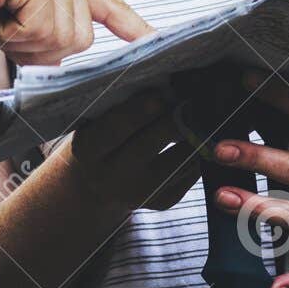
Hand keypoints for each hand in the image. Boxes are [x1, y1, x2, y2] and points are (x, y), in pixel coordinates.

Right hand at [0, 0, 152, 64]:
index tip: (154, 41)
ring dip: (21, 42)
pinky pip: (39, 31)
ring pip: (62, 39)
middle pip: (79, 38)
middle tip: (1, 24)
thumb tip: (62, 56)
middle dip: (39, 48)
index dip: (131, 24)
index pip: (104, 0)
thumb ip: (38, 27)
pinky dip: (10, 34)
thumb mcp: (6, 11)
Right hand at [66, 90, 199, 211]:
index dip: (138, 110)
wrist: (98, 185)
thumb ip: (118, 109)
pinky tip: (199, 136)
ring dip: (193, 134)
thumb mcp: (94, 124)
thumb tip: (161, 87)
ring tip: (200, 115)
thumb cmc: (101, 140)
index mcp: (88, 151)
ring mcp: (139, 193)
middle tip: (189, 100)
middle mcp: (111, 176)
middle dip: (172, 119)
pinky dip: (198, 151)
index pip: (114, 128)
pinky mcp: (163, 201)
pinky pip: (189, 172)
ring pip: (176, 159)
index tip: (159, 94)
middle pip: (149, 144)